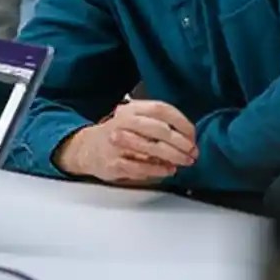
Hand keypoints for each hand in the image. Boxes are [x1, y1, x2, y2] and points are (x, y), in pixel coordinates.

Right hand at [54, 100, 198, 184]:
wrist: (87, 148)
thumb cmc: (117, 134)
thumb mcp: (134, 120)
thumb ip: (158, 123)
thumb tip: (187, 137)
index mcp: (130, 110)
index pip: (161, 109)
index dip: (182, 122)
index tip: (192, 135)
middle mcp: (122, 123)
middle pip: (159, 129)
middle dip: (181, 143)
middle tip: (192, 152)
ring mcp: (116, 143)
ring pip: (151, 149)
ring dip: (173, 157)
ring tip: (183, 162)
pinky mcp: (113, 162)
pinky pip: (141, 167)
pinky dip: (158, 169)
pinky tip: (167, 170)